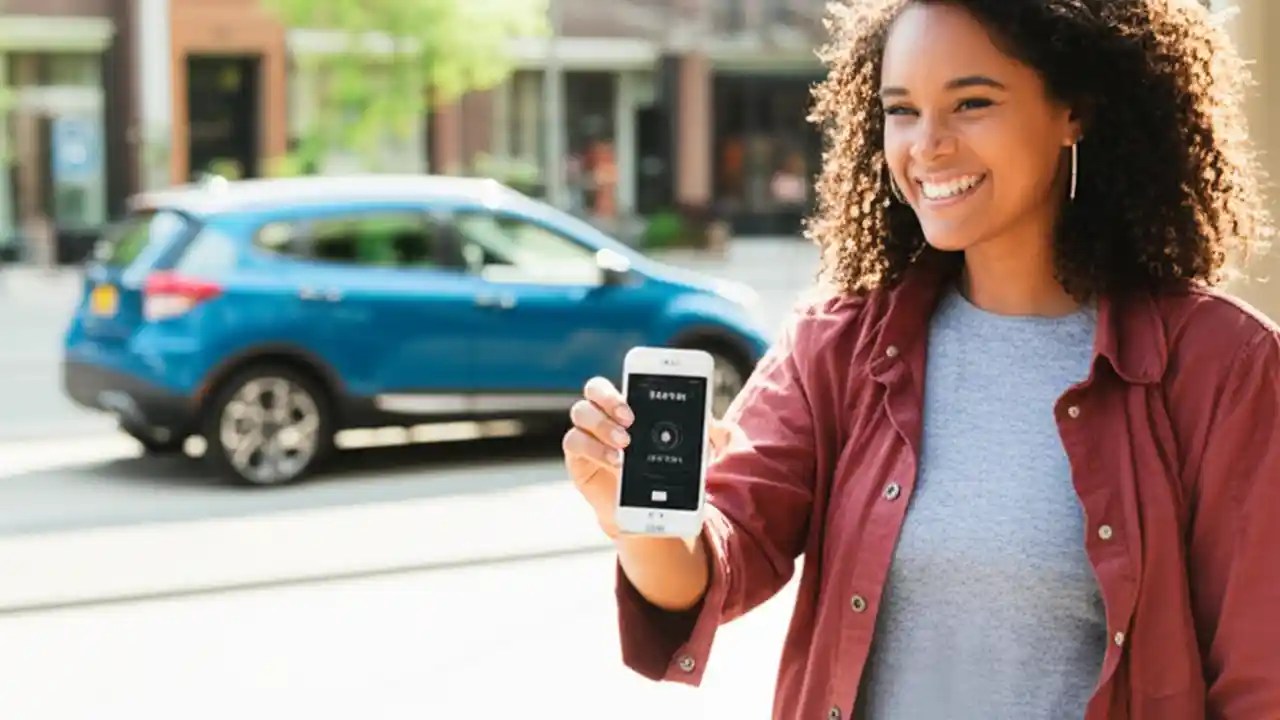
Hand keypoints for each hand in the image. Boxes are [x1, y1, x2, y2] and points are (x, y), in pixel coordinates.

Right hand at [563, 376, 730, 538]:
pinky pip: (574, 443)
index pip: (625, 380)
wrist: (651, 519)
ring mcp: (590, 437)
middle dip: (610, 397)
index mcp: (635, 408)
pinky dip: (593, 447)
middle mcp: (607, 417)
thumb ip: (715, 438)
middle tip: (631, 418)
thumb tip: (715, 421)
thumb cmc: (673, 480)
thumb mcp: (702, 458)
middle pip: (594, 389)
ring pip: (581, 413)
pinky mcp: (579, 461)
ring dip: (602, 425)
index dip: (631, 378)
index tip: (648, 389)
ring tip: (625, 444)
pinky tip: (615, 460)